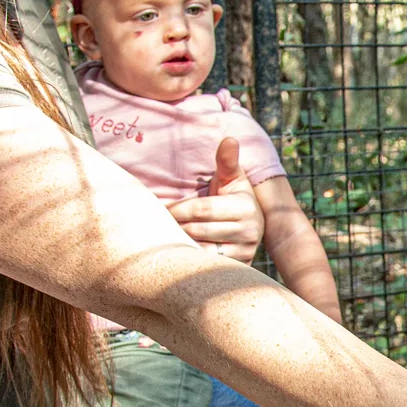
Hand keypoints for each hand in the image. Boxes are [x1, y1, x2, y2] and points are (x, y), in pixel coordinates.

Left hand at [165, 137, 263, 260]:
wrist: (252, 224)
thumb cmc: (233, 197)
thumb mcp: (231, 178)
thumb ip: (226, 161)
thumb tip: (229, 139)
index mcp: (245, 206)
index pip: (201, 209)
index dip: (177, 209)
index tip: (160, 209)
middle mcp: (250, 231)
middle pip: (198, 230)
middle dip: (175, 227)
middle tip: (155, 225)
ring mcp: (245, 252)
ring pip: (201, 250)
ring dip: (180, 244)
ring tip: (165, 238)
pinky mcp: (240, 267)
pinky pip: (207, 264)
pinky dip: (191, 259)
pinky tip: (180, 254)